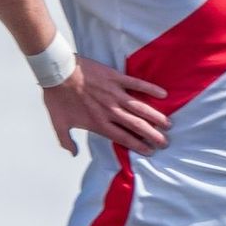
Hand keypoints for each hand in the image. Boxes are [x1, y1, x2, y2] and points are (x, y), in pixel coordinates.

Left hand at [42, 57, 169, 155]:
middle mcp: (111, 111)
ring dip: (156, 116)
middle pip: (137, 126)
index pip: (124, 138)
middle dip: (153, 135)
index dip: (139, 146)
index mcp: (99, 123)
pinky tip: (163, 94)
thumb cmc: (57, 97)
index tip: (150, 151)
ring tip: (168, 124)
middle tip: (165, 142)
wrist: (58, 72)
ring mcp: (115, 94)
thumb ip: (66, 141)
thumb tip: (73, 153)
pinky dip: (151, 89)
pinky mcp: (115, 78)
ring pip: (141, 108)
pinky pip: (137, 84)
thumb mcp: (59, 123)